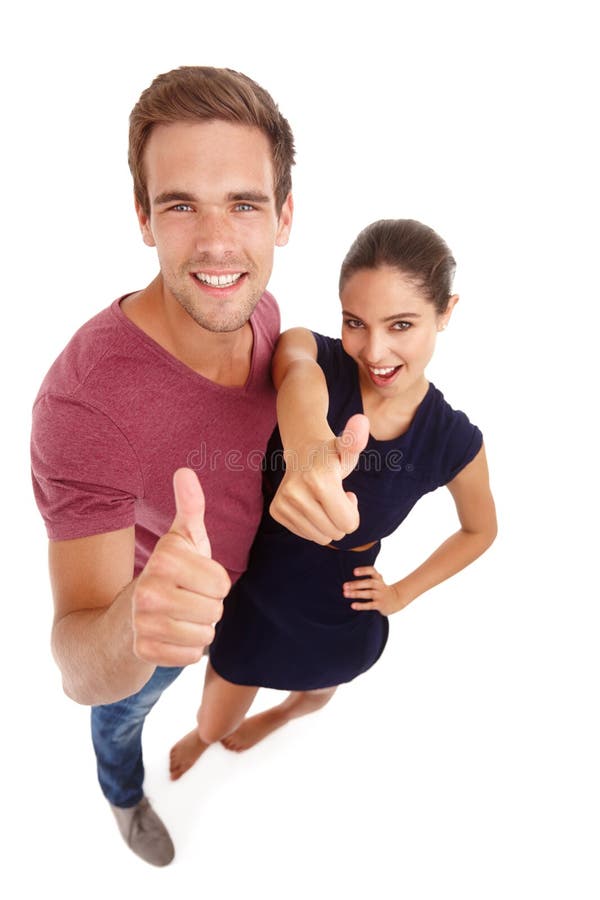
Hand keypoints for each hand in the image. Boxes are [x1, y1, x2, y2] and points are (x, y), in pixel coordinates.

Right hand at [132, 468, 230, 665]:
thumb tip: (185, 471)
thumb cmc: (167, 574)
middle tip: (185, 600)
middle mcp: (149, 590)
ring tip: (179, 617)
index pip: (222, 584)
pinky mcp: (143, 651)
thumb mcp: (181, 541)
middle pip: (215, 611)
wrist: (124, 619)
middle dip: (208, 608)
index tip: (194, 579)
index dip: (214, 584)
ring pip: (205, 635)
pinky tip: (170, 637)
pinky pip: (191, 656)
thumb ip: (190, 507)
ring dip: (199, 630)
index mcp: (165, 560)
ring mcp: (142, 623)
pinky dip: (187, 650)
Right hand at [269, 414, 369, 543]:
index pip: (348, 523)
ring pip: (321, 537)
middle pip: (335, 533)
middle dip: (341, 518)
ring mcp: (283, 503)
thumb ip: (356, 440)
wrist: (303, 451)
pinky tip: (312, 504)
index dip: (353, 512)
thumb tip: (362, 420)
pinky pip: (307, 535)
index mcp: (319, 481)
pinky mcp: (276, 511)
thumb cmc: (332, 455)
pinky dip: (314, 524)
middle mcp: (296, 493)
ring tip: (323, 500)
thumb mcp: (347, 450)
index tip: (347, 494)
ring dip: (328, 523)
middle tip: (335, 496)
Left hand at [343, 566, 409, 615]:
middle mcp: (379, 585)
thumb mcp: (377, 581)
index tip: (354, 572)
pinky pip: (370, 605)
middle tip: (344, 586)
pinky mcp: (380, 604)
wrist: (396, 599)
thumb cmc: (381, 589)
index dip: (363, 571)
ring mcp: (380, 595)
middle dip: (356, 584)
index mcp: (378, 578)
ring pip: (368, 593)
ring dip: (356, 593)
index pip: (372, 571)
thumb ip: (366, 579)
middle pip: (368, 583)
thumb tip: (347, 583)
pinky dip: (361, 605)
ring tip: (345, 594)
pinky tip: (353, 605)